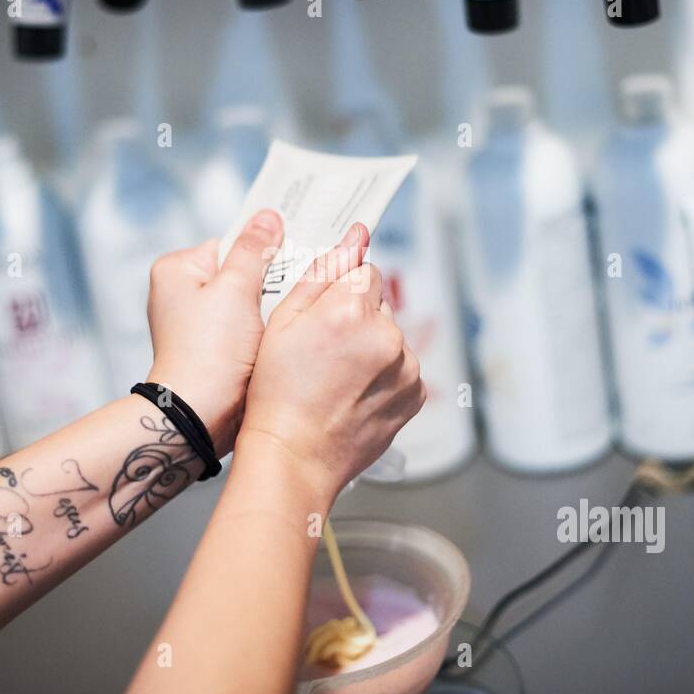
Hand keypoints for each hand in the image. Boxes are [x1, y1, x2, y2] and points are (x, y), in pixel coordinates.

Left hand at [144, 209, 282, 456]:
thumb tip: (268, 217)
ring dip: (269, 308)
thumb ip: (254, 250)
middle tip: (295, 286)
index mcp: (178, 270)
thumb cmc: (209, 353)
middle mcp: (182, 294)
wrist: (200, 416)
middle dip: (269, 280)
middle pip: (242, 271)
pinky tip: (277, 337)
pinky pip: (247, 326)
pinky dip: (264, 330)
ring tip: (285, 316)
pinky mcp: (214, 348)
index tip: (296, 248)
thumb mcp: (236, 289)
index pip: (232, 243)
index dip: (265, 248)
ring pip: (248, 300)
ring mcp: (197, 323)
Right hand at [237, 223, 425, 504]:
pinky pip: (402, 367)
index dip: (340, 290)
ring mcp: (406, 367)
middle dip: (356, 318)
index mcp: (352, 309)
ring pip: (391, 337)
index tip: (325, 313)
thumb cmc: (278, 393)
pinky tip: (353, 393)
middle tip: (323, 351)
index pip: (364, 270)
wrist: (295, 456)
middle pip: (379, 303)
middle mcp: (387, 335)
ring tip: (336, 378)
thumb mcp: (282, 322)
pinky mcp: (415, 393)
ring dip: (371, 347)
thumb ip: (322, 273)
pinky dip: (383, 375)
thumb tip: (355, 237)